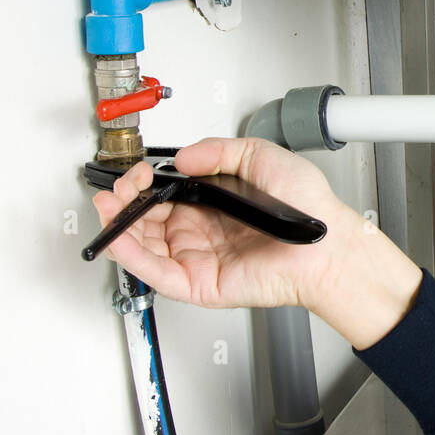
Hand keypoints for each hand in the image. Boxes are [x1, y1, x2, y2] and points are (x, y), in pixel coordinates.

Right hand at [91, 136, 422, 348]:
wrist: (327, 243)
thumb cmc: (307, 207)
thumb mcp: (260, 157)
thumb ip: (218, 151)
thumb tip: (182, 158)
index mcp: (214, 204)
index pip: (164, 194)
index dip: (143, 183)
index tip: (136, 171)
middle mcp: (202, 232)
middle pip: (147, 220)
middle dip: (124, 201)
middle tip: (117, 187)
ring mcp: (198, 258)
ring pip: (144, 245)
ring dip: (119, 226)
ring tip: (107, 206)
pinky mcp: (199, 283)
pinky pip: (156, 272)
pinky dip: (131, 255)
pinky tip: (117, 236)